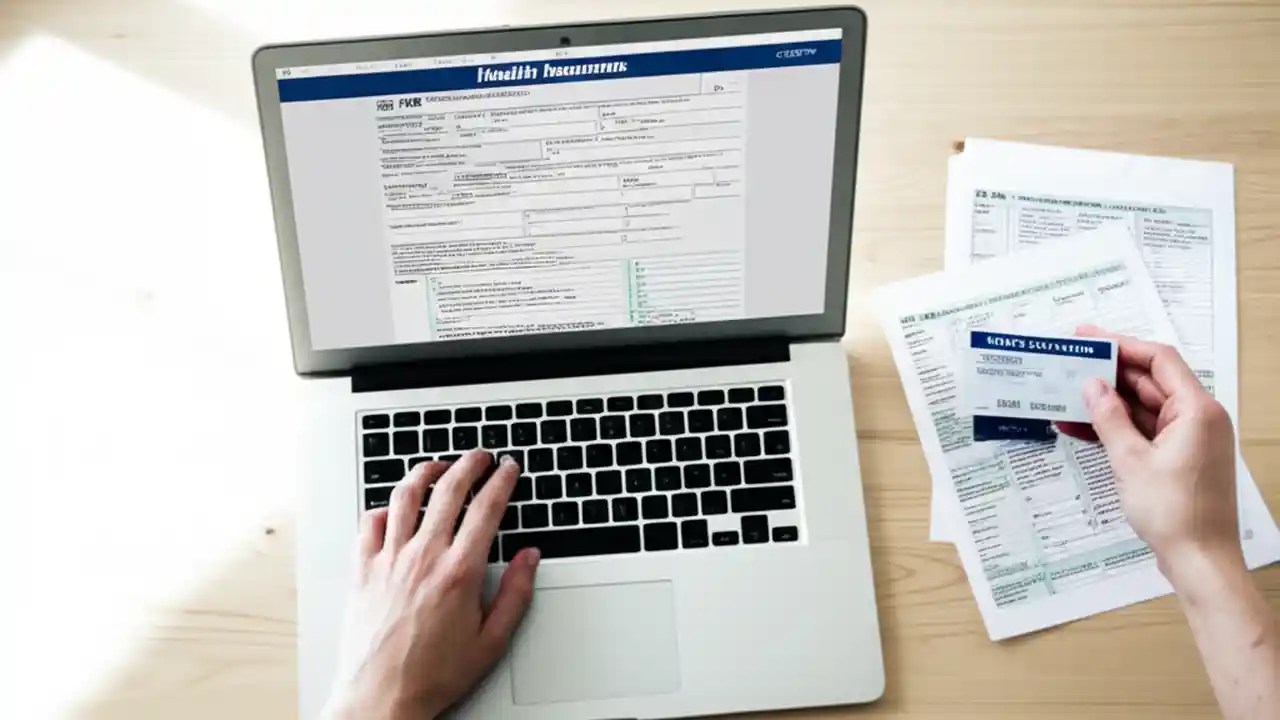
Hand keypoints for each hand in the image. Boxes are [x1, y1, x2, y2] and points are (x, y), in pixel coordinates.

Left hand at [323, 451, 540, 719]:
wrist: (380, 699)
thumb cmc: (432, 676)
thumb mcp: (491, 641)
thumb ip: (516, 594)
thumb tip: (530, 558)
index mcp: (459, 573)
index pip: (486, 508)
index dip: (501, 481)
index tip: (507, 469)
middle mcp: (423, 558)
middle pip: (448, 490)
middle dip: (469, 464)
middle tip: (480, 456)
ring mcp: (389, 561)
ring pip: (406, 496)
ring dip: (425, 472)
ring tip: (437, 466)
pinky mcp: (362, 571)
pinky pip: (370, 524)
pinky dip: (385, 508)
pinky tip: (394, 508)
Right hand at [1059, 325, 1243, 583]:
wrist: (1200, 560)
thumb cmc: (1174, 512)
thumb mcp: (1130, 460)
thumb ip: (1109, 418)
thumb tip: (1092, 386)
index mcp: (1197, 410)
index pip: (1159, 360)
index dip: (1123, 346)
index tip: (1089, 338)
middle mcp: (1199, 418)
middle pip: (1150, 382)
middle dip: (1109, 373)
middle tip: (1071, 363)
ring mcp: (1190, 439)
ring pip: (1144, 408)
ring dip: (1108, 403)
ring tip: (1066, 395)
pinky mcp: (1180, 459)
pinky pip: (1145, 432)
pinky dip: (1117, 428)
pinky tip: (1081, 426)